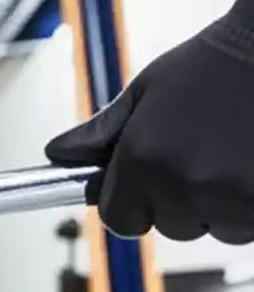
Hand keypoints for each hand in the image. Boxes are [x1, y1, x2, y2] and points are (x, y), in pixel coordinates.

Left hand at [46, 12, 253, 243]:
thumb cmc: (214, 63)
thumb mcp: (146, 91)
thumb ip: (101, 132)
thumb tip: (57, 154)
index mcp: (143, 158)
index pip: (120, 220)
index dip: (133, 204)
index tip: (149, 183)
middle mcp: (183, 184)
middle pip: (172, 226)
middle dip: (183, 201)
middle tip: (203, 153)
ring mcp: (231, 197)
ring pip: (218, 228)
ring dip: (223, 205)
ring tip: (234, 153)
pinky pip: (251, 226)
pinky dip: (253, 203)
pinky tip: (252, 162)